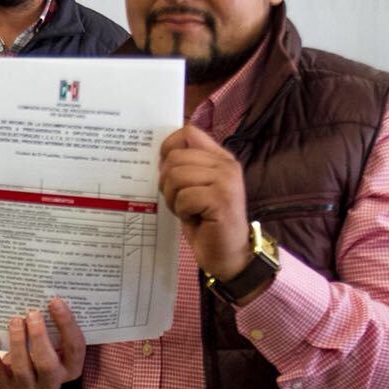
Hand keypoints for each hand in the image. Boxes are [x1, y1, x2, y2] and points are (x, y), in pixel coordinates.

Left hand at [0, 297, 85, 388]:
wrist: (27, 370)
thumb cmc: (46, 347)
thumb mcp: (57, 339)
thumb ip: (56, 324)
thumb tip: (46, 293)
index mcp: (71, 366)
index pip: (75, 347)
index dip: (67, 324)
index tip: (55, 302)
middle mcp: (53, 379)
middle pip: (47, 364)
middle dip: (39, 337)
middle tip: (32, 314)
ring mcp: (29, 385)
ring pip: (22, 369)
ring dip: (18, 342)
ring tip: (15, 320)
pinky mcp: (8, 384)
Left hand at [158, 125, 249, 279]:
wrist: (228, 255)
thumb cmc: (207, 222)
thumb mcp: (194, 188)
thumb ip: (183, 167)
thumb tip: (159, 155)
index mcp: (219, 157)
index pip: (188, 133)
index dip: (169, 149)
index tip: (167, 171)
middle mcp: (226, 164)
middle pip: (175, 157)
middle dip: (167, 183)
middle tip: (181, 202)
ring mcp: (226, 180)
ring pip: (176, 176)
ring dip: (174, 199)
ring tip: (188, 210)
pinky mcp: (221, 199)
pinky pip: (184, 197)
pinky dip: (182, 212)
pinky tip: (195, 219)